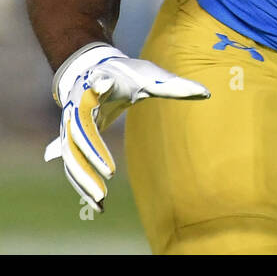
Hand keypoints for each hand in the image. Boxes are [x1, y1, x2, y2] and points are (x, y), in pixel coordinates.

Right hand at [44, 42, 208, 210]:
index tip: (102, 89)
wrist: (91, 71)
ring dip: (83, 178)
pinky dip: (81, 183)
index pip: (94, 89)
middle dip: (91, 155)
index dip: (98, 89)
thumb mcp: (149, 76)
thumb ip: (173, 86)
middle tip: (109, 175)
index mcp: (97, 85)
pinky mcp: (70, 139)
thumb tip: (206, 93)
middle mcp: (77, 106)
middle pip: (78, 133)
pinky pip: (73, 164)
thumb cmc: (126, 75)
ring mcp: (69, 125)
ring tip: (99, 201)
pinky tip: (96, 205)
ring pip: (72, 154)